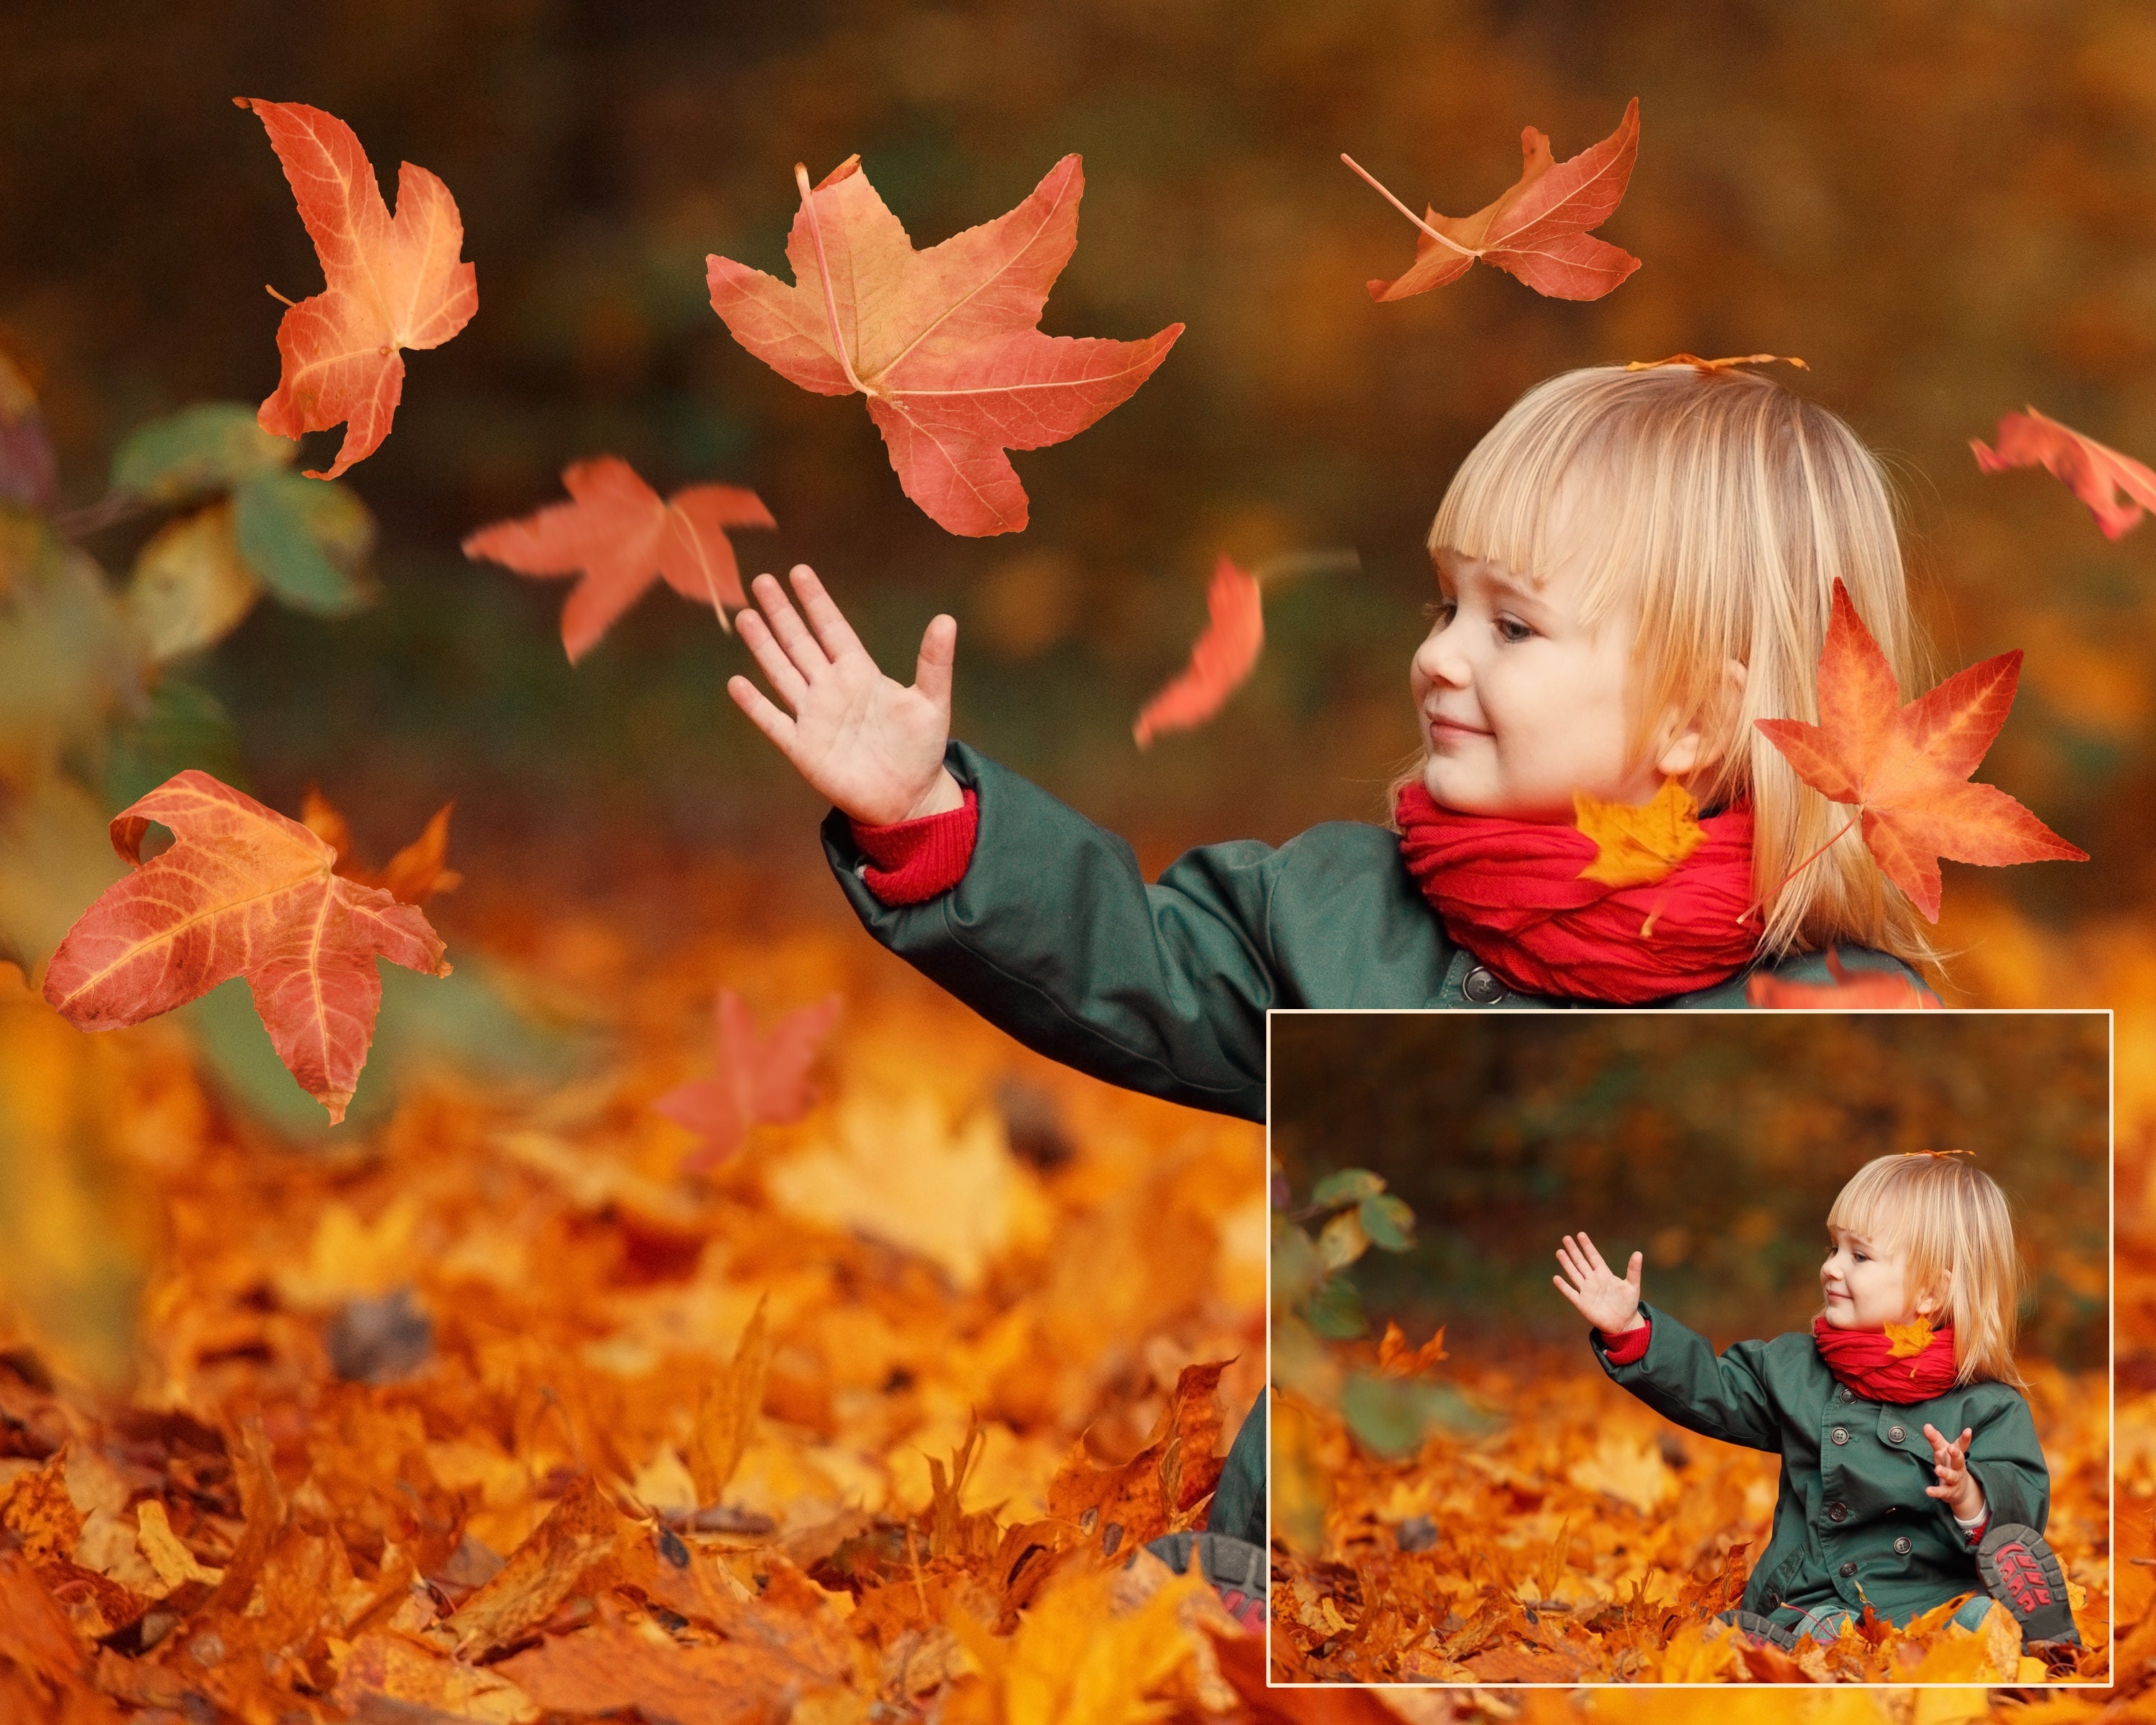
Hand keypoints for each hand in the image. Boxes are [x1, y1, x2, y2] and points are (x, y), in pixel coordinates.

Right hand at [728, 566, 965, 825]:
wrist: (908, 798)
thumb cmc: (921, 749)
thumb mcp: (932, 703)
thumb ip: (934, 663)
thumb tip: (946, 619)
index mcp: (860, 672)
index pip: (833, 628)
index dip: (816, 601)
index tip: (799, 571)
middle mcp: (832, 688)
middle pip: (800, 643)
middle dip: (781, 613)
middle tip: (761, 579)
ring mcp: (814, 716)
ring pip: (782, 673)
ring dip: (763, 646)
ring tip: (745, 616)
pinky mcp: (803, 748)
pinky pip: (774, 721)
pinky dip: (756, 704)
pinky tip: (737, 682)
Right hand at [1553, 1232, 1644, 1332]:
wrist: (1623, 1323)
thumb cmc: (1628, 1304)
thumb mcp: (1633, 1286)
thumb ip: (1633, 1270)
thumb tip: (1638, 1253)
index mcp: (1604, 1274)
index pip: (1594, 1257)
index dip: (1587, 1246)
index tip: (1581, 1234)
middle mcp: (1593, 1280)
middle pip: (1581, 1262)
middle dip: (1574, 1250)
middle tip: (1566, 1237)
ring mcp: (1586, 1291)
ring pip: (1574, 1274)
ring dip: (1566, 1263)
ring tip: (1559, 1252)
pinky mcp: (1582, 1303)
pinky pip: (1571, 1293)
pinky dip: (1563, 1286)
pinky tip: (1556, 1278)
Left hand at [1922, 1423, 1983, 1520]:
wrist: (1962, 1490)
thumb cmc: (1949, 1464)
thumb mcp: (1942, 1450)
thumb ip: (1935, 1438)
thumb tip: (1926, 1425)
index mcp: (1956, 1456)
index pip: (1961, 1445)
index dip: (1965, 1438)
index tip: (1968, 1431)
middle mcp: (1958, 1467)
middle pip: (1959, 1460)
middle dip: (1956, 1454)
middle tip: (1952, 1449)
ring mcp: (1955, 1480)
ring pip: (1952, 1477)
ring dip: (1945, 1473)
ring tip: (1938, 1470)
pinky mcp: (1949, 1492)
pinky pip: (1943, 1492)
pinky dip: (1936, 1491)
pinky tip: (1928, 1491)